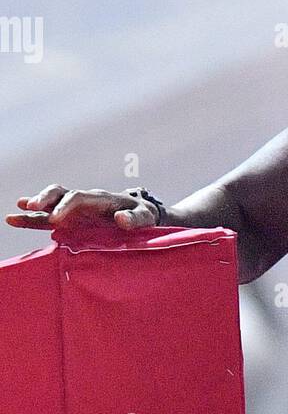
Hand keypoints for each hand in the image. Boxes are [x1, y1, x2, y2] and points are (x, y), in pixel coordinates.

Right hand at [5, 185, 159, 231]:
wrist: (142, 216)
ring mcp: (76, 210)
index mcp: (101, 199)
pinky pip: (47, 217)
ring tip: (15, 214)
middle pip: (61, 193)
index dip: (66, 206)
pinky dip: (32, 218)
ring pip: (51, 203)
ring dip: (35, 206)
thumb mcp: (146, 218)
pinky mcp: (71, 220)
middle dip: (46, 199)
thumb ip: (136, 219)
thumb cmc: (145, 217)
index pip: (79, 198)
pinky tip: (15, 218)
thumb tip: (120, 219)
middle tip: (34, 208)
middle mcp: (84, 201)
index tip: (56, 220)